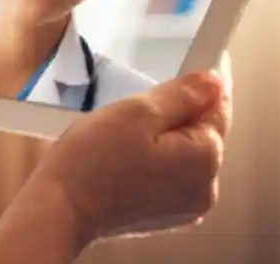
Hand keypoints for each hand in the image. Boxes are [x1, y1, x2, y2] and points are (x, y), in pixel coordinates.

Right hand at [53, 61, 231, 241]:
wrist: (60, 208)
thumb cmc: (92, 163)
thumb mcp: (138, 111)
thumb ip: (182, 95)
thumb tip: (212, 82)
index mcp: (205, 159)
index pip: (219, 107)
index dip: (206, 83)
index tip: (200, 65)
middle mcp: (204, 188)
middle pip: (202, 132)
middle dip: (177, 114)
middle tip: (139, 107)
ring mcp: (185, 206)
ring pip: (184, 153)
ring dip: (164, 138)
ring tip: (124, 137)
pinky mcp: (164, 215)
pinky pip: (169, 175)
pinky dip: (154, 161)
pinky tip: (124, 158)